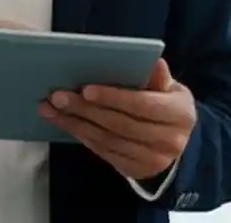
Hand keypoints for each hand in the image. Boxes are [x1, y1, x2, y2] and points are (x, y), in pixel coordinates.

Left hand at [39, 57, 195, 180]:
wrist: (175, 140)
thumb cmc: (165, 104)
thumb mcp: (169, 88)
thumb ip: (157, 78)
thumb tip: (154, 61)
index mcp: (180, 114)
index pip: (143, 105)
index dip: (114, 97)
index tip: (86, 89)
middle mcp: (170, 141)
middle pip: (120, 125)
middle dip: (86, 109)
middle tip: (58, 96)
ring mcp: (153, 160)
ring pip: (107, 140)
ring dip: (75, 123)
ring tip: (50, 108)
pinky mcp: (135, 170)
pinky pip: (103, 152)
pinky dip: (80, 135)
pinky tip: (63, 122)